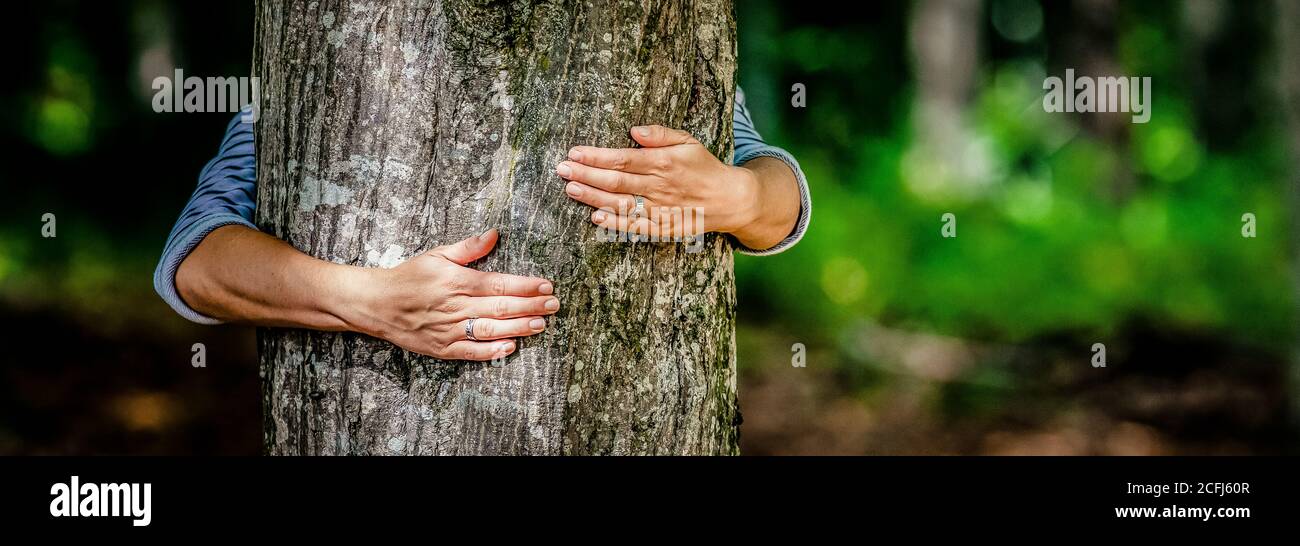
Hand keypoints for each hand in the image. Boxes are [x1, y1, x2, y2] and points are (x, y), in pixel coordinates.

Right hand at [343, 229, 558, 360]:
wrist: (377, 304)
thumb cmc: (410, 276)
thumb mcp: (437, 254)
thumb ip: (468, 247)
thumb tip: (495, 234)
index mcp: (456, 281)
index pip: (499, 283)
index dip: (525, 286)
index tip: (547, 286)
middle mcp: (455, 306)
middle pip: (501, 307)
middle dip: (531, 306)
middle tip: (554, 305)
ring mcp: (449, 330)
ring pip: (491, 330)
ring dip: (518, 328)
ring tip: (541, 325)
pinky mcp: (442, 348)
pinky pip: (471, 352)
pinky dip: (492, 352)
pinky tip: (511, 348)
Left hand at [555, 125, 759, 241]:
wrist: (729, 199)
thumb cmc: (703, 166)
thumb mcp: (688, 141)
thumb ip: (660, 134)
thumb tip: (634, 130)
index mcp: (663, 162)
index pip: (623, 159)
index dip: (596, 156)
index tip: (574, 152)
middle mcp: (660, 186)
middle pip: (616, 181)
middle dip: (586, 174)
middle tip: (561, 169)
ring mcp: (660, 209)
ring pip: (621, 203)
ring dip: (593, 197)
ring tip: (570, 189)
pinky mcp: (663, 228)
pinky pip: (636, 227)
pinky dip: (616, 223)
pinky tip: (596, 217)